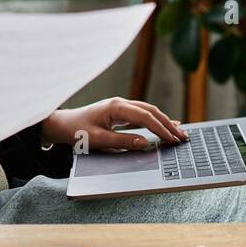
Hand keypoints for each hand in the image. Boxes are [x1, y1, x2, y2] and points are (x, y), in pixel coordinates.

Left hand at [40, 97, 188, 151]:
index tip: (173, 140)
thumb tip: (145, 143)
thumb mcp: (98, 140)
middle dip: (168, 124)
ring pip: (149, 111)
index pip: (146, 117)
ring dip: (164, 122)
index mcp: (116, 107)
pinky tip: (166, 125)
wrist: (62, 125)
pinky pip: (142, 115)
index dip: (161, 129)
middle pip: (151, 111)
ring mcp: (121, 107)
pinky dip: (156, 121)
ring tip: (179, 133)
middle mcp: (121, 103)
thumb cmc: (77, 131)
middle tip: (183, 137)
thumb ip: (122, 142)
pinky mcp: (120, 113)